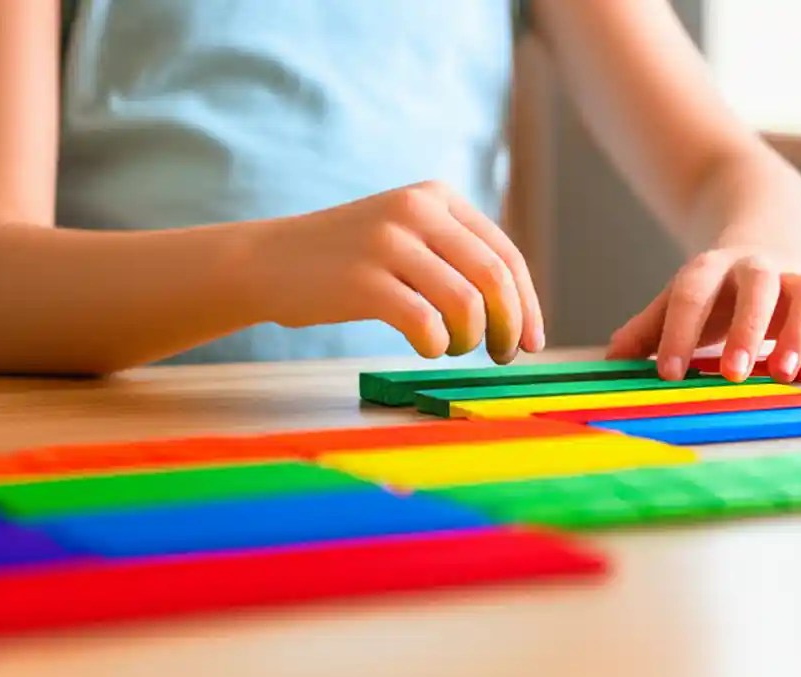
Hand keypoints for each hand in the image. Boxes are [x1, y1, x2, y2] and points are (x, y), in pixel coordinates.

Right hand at [249, 180, 543, 362]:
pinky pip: (426, 323)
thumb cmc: (348, 261)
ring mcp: (388, 242)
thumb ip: (457, 255)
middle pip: (494, 278)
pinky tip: (426, 347)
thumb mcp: (407, 234)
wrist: (268, 260)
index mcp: (438, 197)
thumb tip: (518, 311)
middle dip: (510, 326)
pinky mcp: (363, 279)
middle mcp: (417, 210)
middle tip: (502, 355)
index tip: (532, 342)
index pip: (506, 255)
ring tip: (453, 347)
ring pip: (467, 302)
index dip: (528, 305)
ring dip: (471, 339)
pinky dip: (436, 345)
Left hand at [606, 247, 800, 383]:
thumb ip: (647, 328)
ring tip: (786, 374)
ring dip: (799, 333)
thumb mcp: (678, 300)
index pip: (691, 293)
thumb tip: (610, 361)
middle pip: (756, 286)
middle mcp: (756, 268)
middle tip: (735, 372)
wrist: (766, 239)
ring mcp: (795, 280)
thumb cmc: (714, 290)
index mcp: (710, 268)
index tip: (668, 373)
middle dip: (746, 329)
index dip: (678, 331)